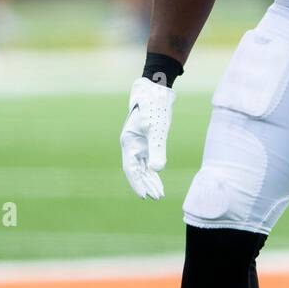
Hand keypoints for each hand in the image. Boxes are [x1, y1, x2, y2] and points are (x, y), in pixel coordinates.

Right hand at [120, 77, 174, 198]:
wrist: (155, 89)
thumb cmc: (154, 107)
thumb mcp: (157, 128)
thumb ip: (157, 148)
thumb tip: (157, 169)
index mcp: (129, 142)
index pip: (131, 169)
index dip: (137, 183)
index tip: (144, 195)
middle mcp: (131, 144)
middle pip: (136, 170)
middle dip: (146, 184)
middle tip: (157, 197)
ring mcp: (138, 142)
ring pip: (142, 166)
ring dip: (150, 179)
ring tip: (159, 193)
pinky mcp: (146, 139)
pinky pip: (147, 159)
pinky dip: (153, 170)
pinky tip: (158, 178)